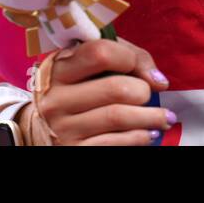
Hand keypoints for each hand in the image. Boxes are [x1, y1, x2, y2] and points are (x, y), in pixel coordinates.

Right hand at [25, 36, 172, 145]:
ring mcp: (63, 127)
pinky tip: (146, 133)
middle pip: (115, 87)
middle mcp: (56, 98)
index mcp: (59, 68)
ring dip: (151, 117)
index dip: (131, 58)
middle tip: (150, 95)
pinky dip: (139, 137)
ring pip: (119, 116)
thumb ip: (122, 57)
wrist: (40, 130)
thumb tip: (158, 80)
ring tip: (163, 117)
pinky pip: (116, 142)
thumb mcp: (86, 66)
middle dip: (143, 91)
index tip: (145, 70)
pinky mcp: (74, 150)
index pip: (100, 52)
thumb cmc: (74, 90)